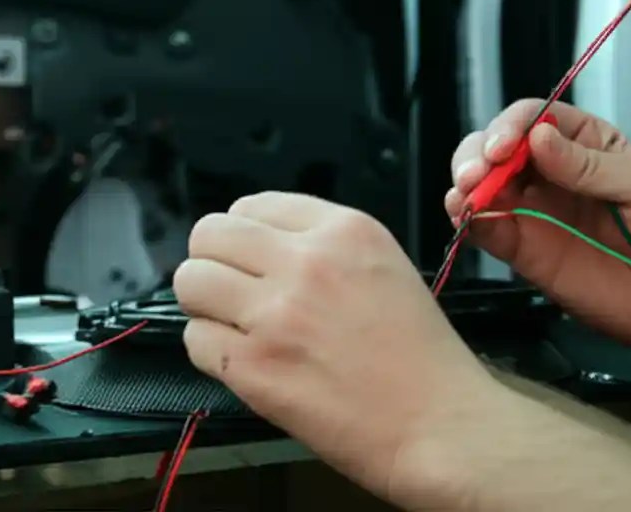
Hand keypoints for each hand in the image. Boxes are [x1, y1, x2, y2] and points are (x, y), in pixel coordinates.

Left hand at [174, 192, 506, 504]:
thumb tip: (257, 245)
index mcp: (344, 230)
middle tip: (230, 290)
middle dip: (213, 261)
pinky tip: (243, 361)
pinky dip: (210, 351)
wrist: (440, 426)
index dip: (243, 235)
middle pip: (209, 234)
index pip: (252, 205)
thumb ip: (322, 246)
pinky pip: (195, 338)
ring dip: (203, 303)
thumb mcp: (383, 266)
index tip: (250, 258)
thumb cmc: (419, 356)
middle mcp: (305, 262)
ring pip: (190, 281)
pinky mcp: (252, 366)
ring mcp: (275, 314)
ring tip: (232, 323)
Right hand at [445, 98, 630, 367]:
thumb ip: (588, 166)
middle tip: (476, 173)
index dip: (511, 127)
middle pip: (496, 148)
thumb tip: (538, 139)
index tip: (504, 147)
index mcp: (585, 145)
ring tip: (464, 195)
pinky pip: (485, 229)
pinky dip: (467, 220)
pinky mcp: (523, 251)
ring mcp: (534, 212)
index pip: (535, 119)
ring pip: (481, 184)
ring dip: (464, 184)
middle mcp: (551, 174)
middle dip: (477, 154)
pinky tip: (466, 217)